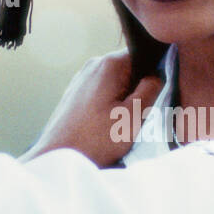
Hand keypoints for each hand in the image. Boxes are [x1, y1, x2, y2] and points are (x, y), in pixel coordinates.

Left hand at [24, 50, 162, 167]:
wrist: (57, 157)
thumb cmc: (95, 140)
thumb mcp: (134, 116)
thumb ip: (150, 90)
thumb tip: (156, 75)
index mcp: (109, 64)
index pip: (144, 57)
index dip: (153, 76)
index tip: (153, 98)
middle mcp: (93, 65)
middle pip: (129, 71)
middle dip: (137, 91)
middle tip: (136, 116)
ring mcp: (81, 79)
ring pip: (116, 85)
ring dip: (123, 102)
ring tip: (119, 125)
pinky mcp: (74, 95)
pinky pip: (101, 95)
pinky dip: (108, 108)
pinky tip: (105, 128)